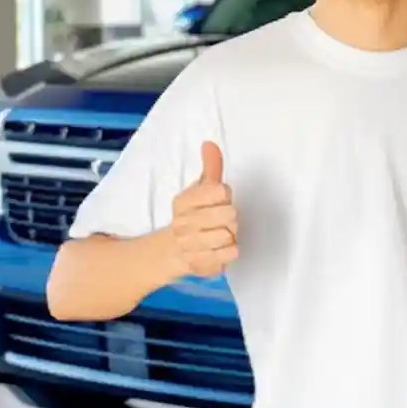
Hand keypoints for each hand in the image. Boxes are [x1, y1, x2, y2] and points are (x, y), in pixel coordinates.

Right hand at [168, 141, 238, 277]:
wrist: (175, 250)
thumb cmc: (194, 215)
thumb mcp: (200, 189)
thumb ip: (210, 167)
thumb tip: (210, 143)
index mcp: (183, 201)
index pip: (220, 191)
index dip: (225, 195)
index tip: (217, 200)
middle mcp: (183, 223)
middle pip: (229, 213)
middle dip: (231, 217)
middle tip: (221, 219)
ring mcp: (190, 245)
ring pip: (230, 234)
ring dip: (231, 234)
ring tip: (220, 234)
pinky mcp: (201, 264)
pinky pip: (231, 253)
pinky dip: (230, 250)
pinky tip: (220, 248)